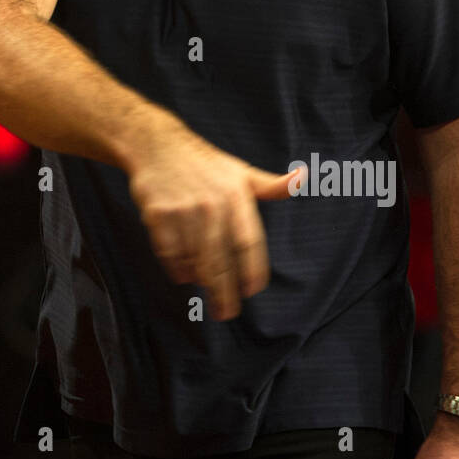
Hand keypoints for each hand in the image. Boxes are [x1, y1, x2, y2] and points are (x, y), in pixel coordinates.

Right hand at [127, 130, 300, 320]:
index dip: (251, 271)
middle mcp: (211, 205)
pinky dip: (177, 269)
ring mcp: (183, 211)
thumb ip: (271, 185)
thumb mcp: (240, 171)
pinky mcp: (158, 215)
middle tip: (226, 312)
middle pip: (220, 261)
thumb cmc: (204, 162)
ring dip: (200, 280)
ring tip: (204, 288)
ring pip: (194, 260)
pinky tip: (183, 273)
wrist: (157, 145)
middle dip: (224, 292)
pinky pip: (170, 254)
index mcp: (236, 196)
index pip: (249, 243)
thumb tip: (302, 179)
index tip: (251, 291)